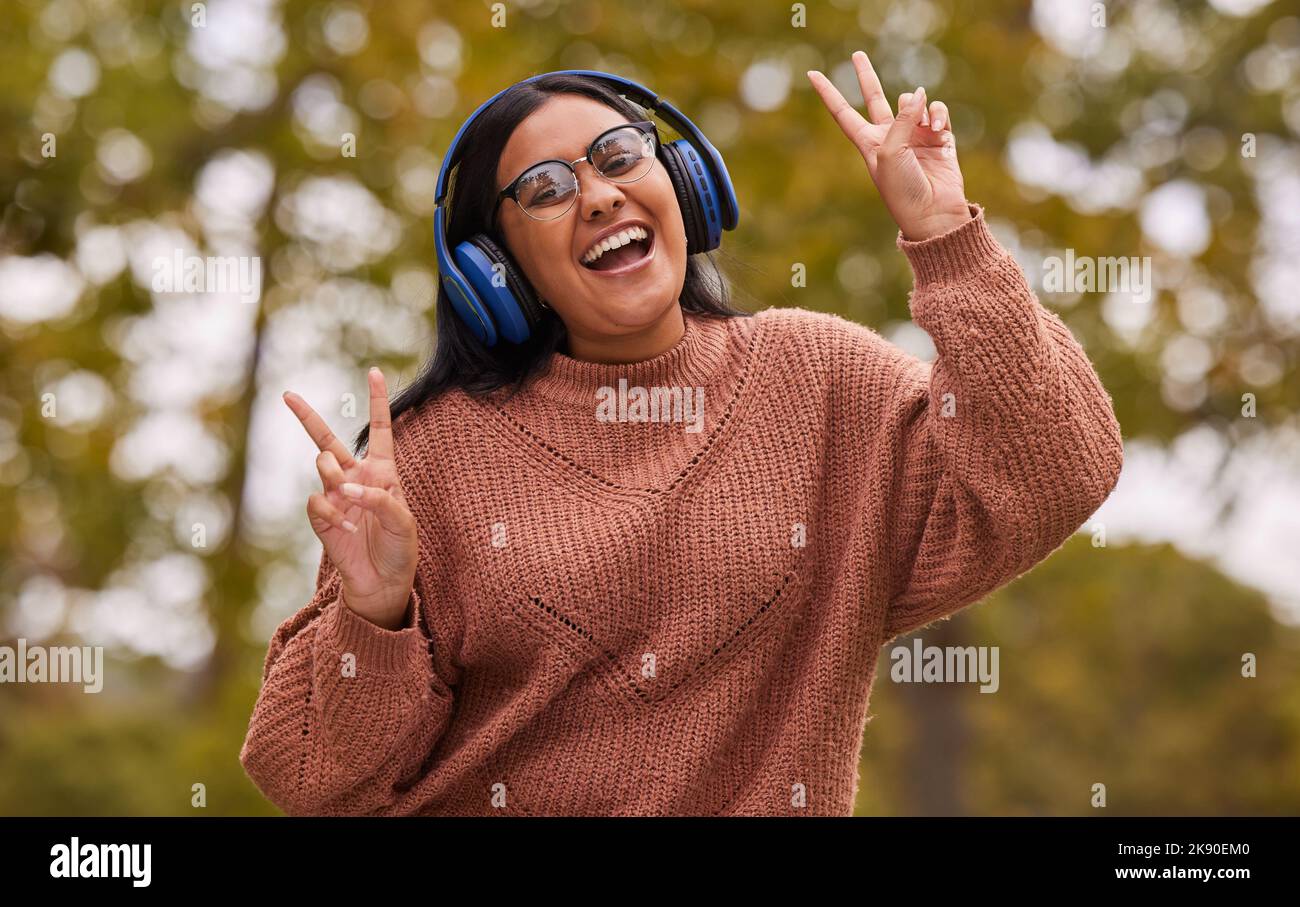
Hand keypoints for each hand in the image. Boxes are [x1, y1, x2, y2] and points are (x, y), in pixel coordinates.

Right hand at [284, 367, 417, 631]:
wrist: (383, 583)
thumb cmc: (401, 549)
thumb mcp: (404, 522)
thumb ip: (380, 499)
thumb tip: (345, 488)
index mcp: (382, 470)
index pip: (379, 429)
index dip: (377, 401)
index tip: (374, 371)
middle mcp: (355, 477)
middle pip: (327, 439)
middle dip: (306, 416)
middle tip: (287, 394)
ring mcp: (335, 495)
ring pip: (322, 465)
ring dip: (334, 475)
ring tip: (349, 495)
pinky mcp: (322, 517)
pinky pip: (317, 501)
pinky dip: (331, 512)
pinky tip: (347, 527)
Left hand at [808, 50, 970, 240]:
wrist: (933, 213)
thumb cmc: (903, 189)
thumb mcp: (891, 152)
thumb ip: (901, 118)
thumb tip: (920, 93)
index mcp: (868, 143)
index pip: (842, 112)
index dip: (828, 93)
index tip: (812, 74)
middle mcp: (889, 136)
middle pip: (874, 98)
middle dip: (866, 76)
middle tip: (856, 54)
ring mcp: (914, 135)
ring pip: (913, 101)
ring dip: (919, 107)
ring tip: (926, 127)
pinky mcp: (938, 137)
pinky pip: (936, 111)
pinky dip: (937, 114)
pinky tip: (937, 129)